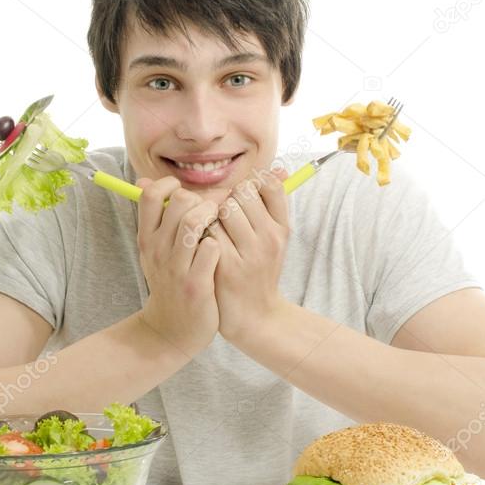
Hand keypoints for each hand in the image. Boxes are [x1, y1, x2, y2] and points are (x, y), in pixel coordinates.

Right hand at [134, 176, 221, 356]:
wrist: (171, 330)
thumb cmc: (169, 283)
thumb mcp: (153, 250)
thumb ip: (153, 218)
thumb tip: (143, 181)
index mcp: (147, 238)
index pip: (151, 195)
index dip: (171, 186)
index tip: (187, 194)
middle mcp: (158, 249)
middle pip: (179, 202)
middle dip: (201, 199)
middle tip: (214, 209)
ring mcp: (177, 267)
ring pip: (195, 221)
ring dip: (213, 215)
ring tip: (220, 224)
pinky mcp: (197, 283)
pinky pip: (211, 249)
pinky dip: (220, 242)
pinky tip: (223, 248)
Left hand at [208, 166, 290, 345]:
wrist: (254, 316)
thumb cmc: (257, 271)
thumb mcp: (273, 238)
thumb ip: (270, 205)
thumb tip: (277, 168)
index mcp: (282, 228)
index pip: (269, 184)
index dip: (249, 184)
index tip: (239, 198)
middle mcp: (270, 238)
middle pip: (242, 193)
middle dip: (225, 199)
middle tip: (219, 216)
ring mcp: (250, 253)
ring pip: (223, 209)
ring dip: (211, 214)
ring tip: (211, 230)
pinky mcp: (229, 267)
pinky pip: (209, 231)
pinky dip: (202, 234)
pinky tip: (203, 246)